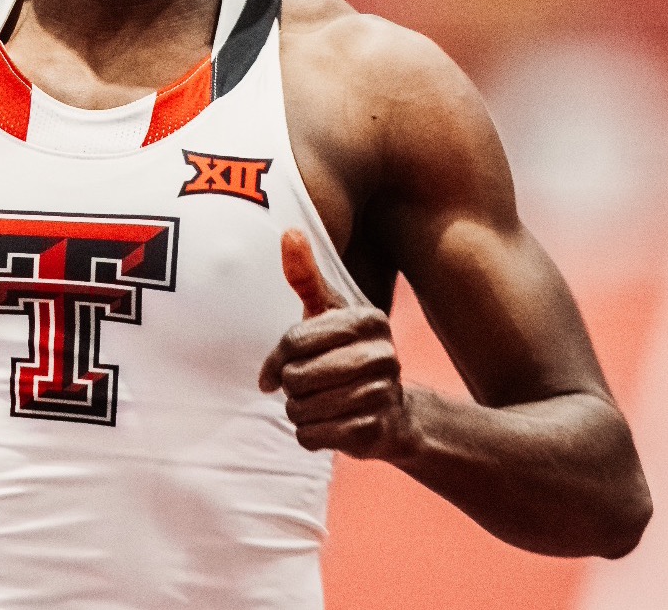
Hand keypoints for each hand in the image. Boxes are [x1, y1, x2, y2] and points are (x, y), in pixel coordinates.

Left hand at [259, 229, 412, 460]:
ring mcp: (381, 395)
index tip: (275, 370)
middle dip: (291, 388)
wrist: (392, 413)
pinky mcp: (374, 431)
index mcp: (369, 320)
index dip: (276, 359)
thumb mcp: (328, 313)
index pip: (294, 341)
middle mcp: (383, 355)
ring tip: (319, 404)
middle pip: (296, 377)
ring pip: (300, 409)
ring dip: (299, 411)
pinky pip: (312, 436)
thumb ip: (306, 276)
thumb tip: (289, 231)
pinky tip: (330, 425)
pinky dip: (310, 434)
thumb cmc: (346, 353)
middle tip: (307, 387)